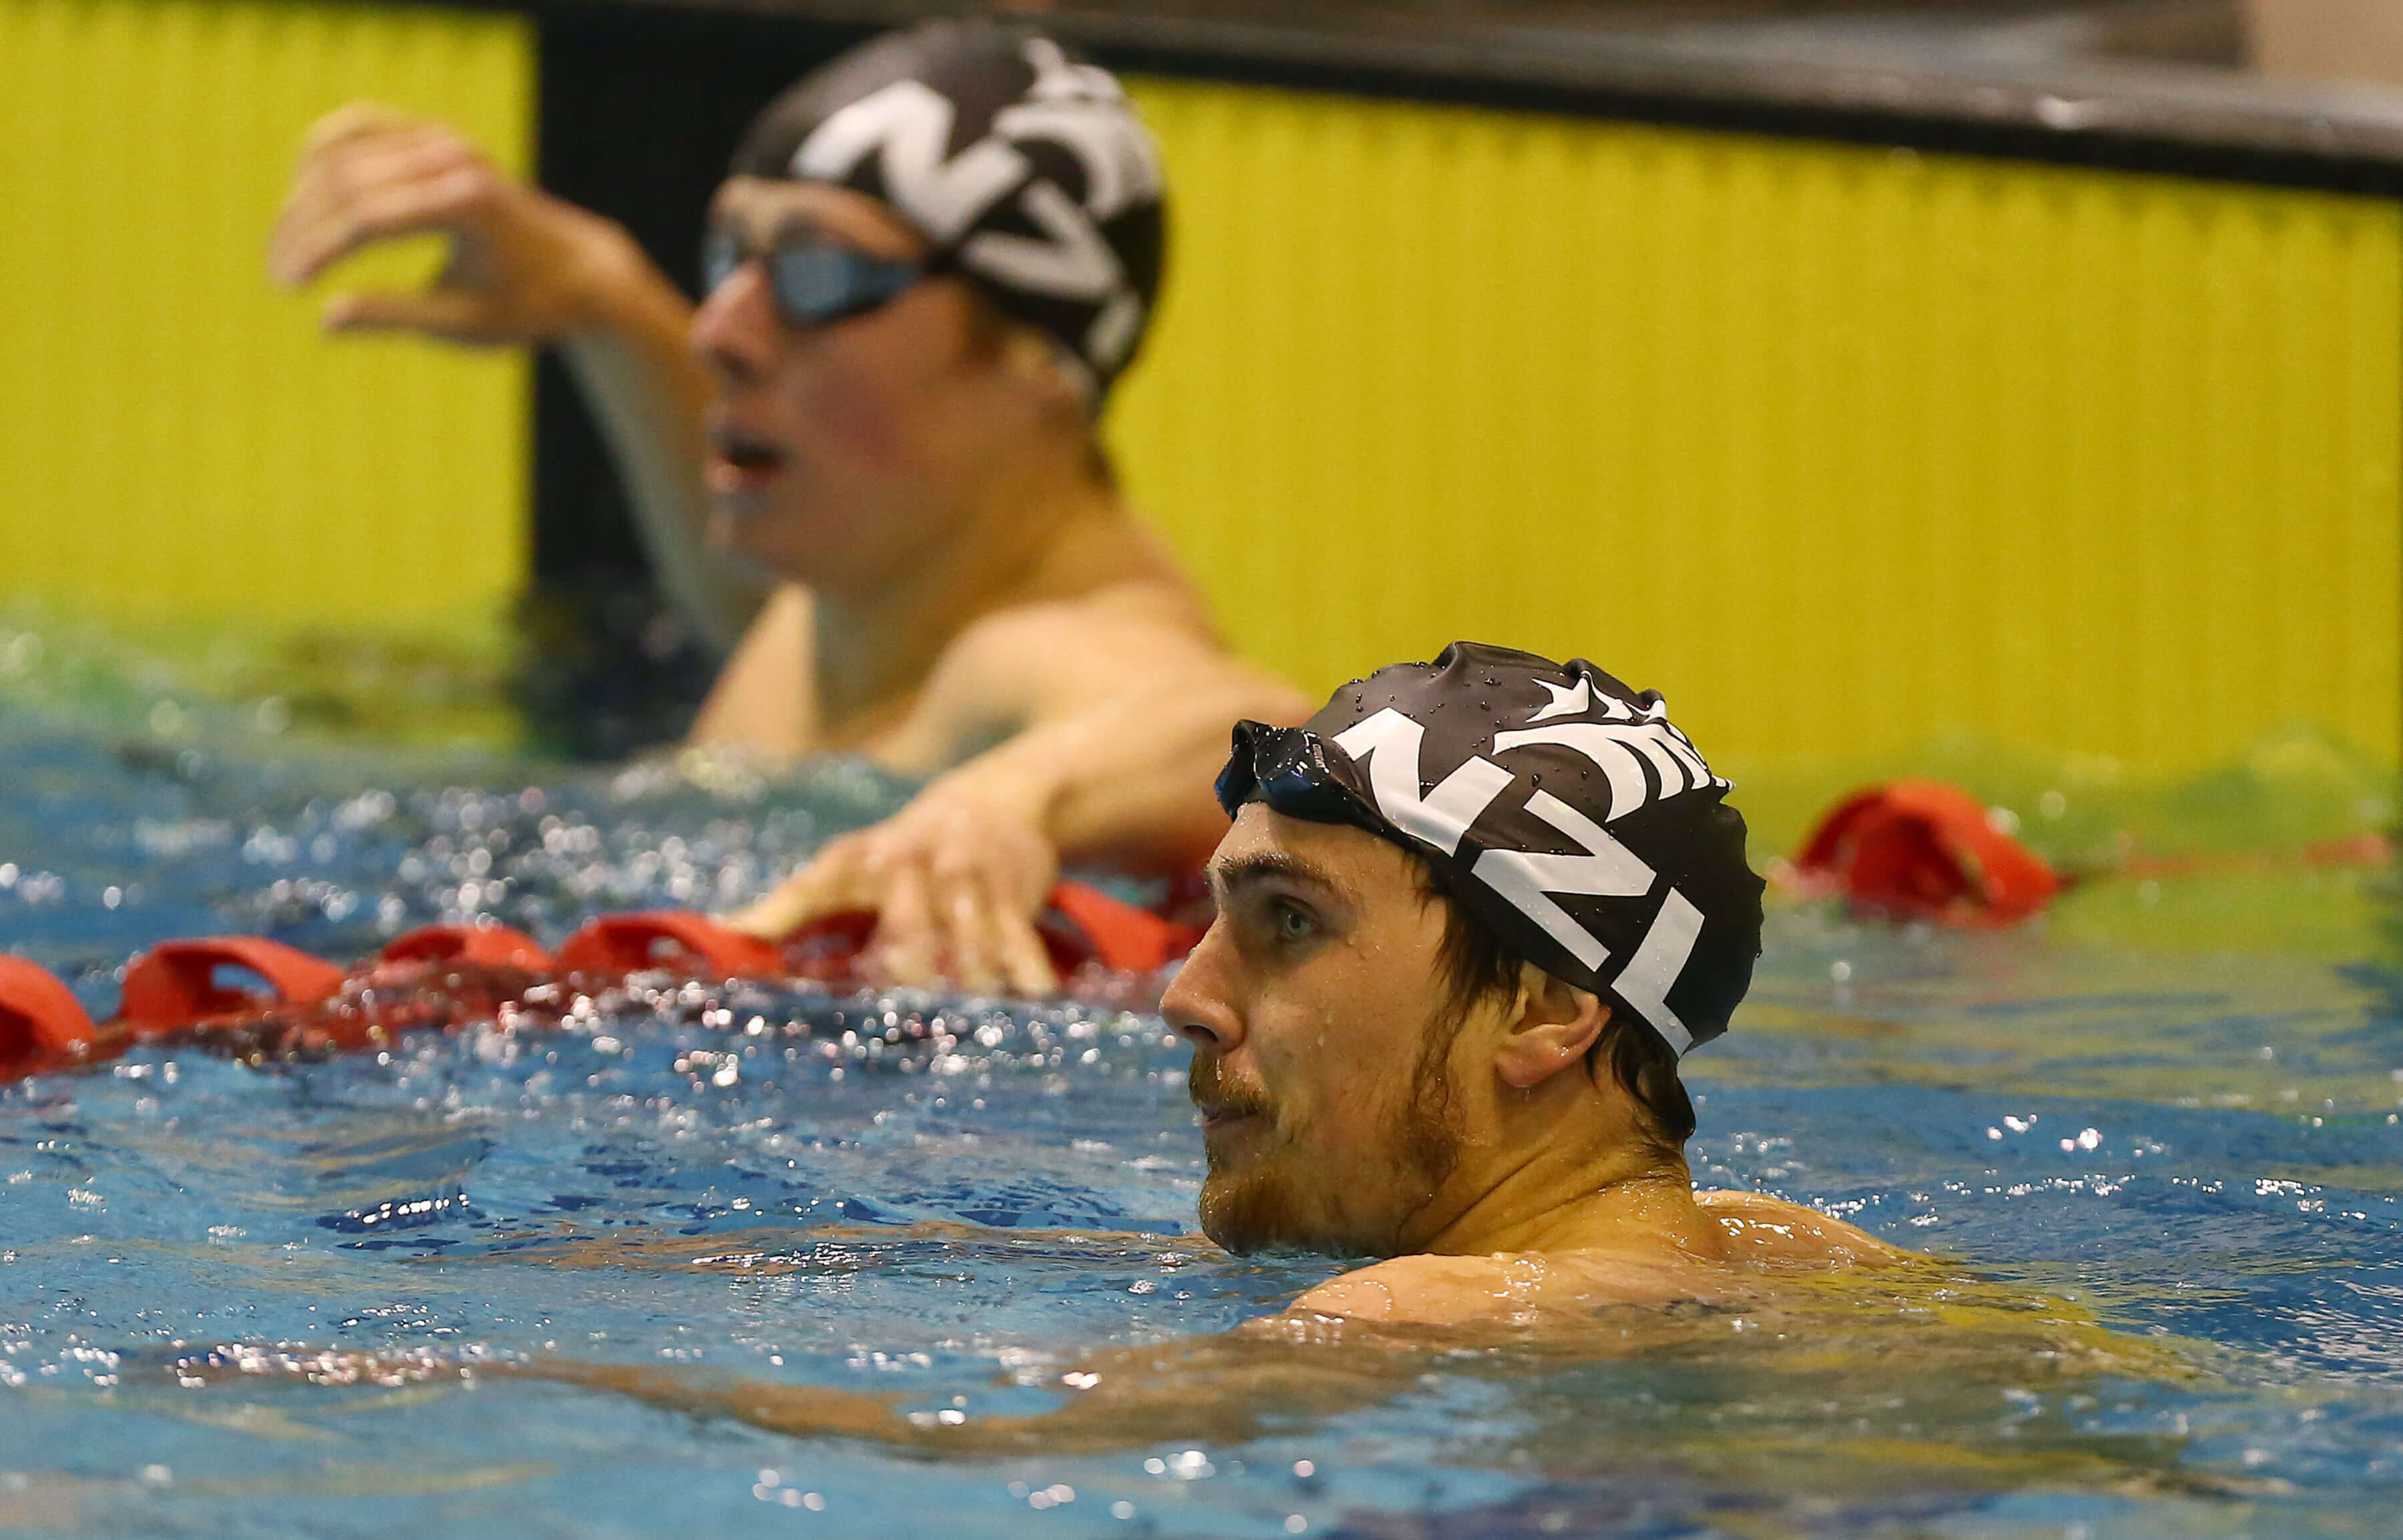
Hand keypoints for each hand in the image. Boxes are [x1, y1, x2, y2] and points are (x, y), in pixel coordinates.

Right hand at [267, 101, 638, 343]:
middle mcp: (452, 158)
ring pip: (341, 154)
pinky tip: (303, 192)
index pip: (365, 219)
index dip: (316, 251)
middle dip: (300, 229)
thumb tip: (324, 320)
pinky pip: (358, 127)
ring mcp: (441, 138)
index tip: (285, 286)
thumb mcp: (464, 324)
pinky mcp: (430, 133)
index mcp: (466, 204)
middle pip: (344, 183)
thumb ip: (396, 318)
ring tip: (286, 250)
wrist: (577, 268)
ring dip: (302, 198)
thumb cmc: (524, 306)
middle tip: (276, 276)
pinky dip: (322, 155)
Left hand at [726, 781, 1061, 995]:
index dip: (778, 915)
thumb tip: (723, 932)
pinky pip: (1019, 947)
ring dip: (963, 993)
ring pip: (963, 951)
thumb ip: (790, 906)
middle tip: (896, 1018)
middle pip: (903, 938)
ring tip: (960, 1027)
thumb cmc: (899, 854)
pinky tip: (1027, 1002)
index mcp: (859, 862)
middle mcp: (910, 866)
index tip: (743, 942)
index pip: (812, 889)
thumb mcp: (846, 868)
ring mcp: (965, 880)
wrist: (992, 803)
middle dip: (902, 977)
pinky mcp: (1013, 892)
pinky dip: (1025, 979)